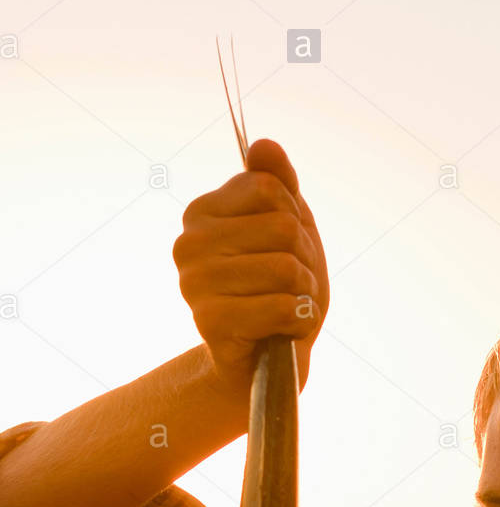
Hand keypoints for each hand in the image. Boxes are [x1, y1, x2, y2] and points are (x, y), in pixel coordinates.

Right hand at [172, 138, 329, 398]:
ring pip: (286, 267)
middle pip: (283, 226)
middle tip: (291, 286)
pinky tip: (284, 329)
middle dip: (304, 260)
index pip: (271, 189)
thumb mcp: (287, 228)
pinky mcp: (210, 322)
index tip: (285, 248)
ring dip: (304, 293)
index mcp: (202, 213)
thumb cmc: (277, 290)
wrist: (265, 361)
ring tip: (287, 307)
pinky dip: (299, 320)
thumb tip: (263, 145)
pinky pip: (281, 306)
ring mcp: (194, 283)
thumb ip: (277, 183)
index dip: (296, 221)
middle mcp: (189, 243)